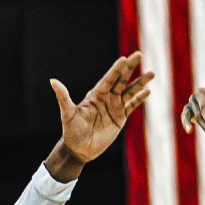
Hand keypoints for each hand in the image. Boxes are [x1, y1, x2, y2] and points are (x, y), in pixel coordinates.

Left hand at [46, 52, 154, 178]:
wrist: (79, 149)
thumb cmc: (71, 131)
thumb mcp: (67, 113)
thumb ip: (63, 97)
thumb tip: (52, 81)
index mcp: (95, 95)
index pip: (109, 79)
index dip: (116, 70)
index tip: (124, 59)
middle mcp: (106, 98)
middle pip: (121, 80)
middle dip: (130, 68)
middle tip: (140, 55)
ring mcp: (114, 107)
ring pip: (130, 91)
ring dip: (140, 83)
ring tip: (152, 74)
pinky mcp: (120, 118)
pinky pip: (132, 106)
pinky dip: (140, 99)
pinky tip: (148, 91)